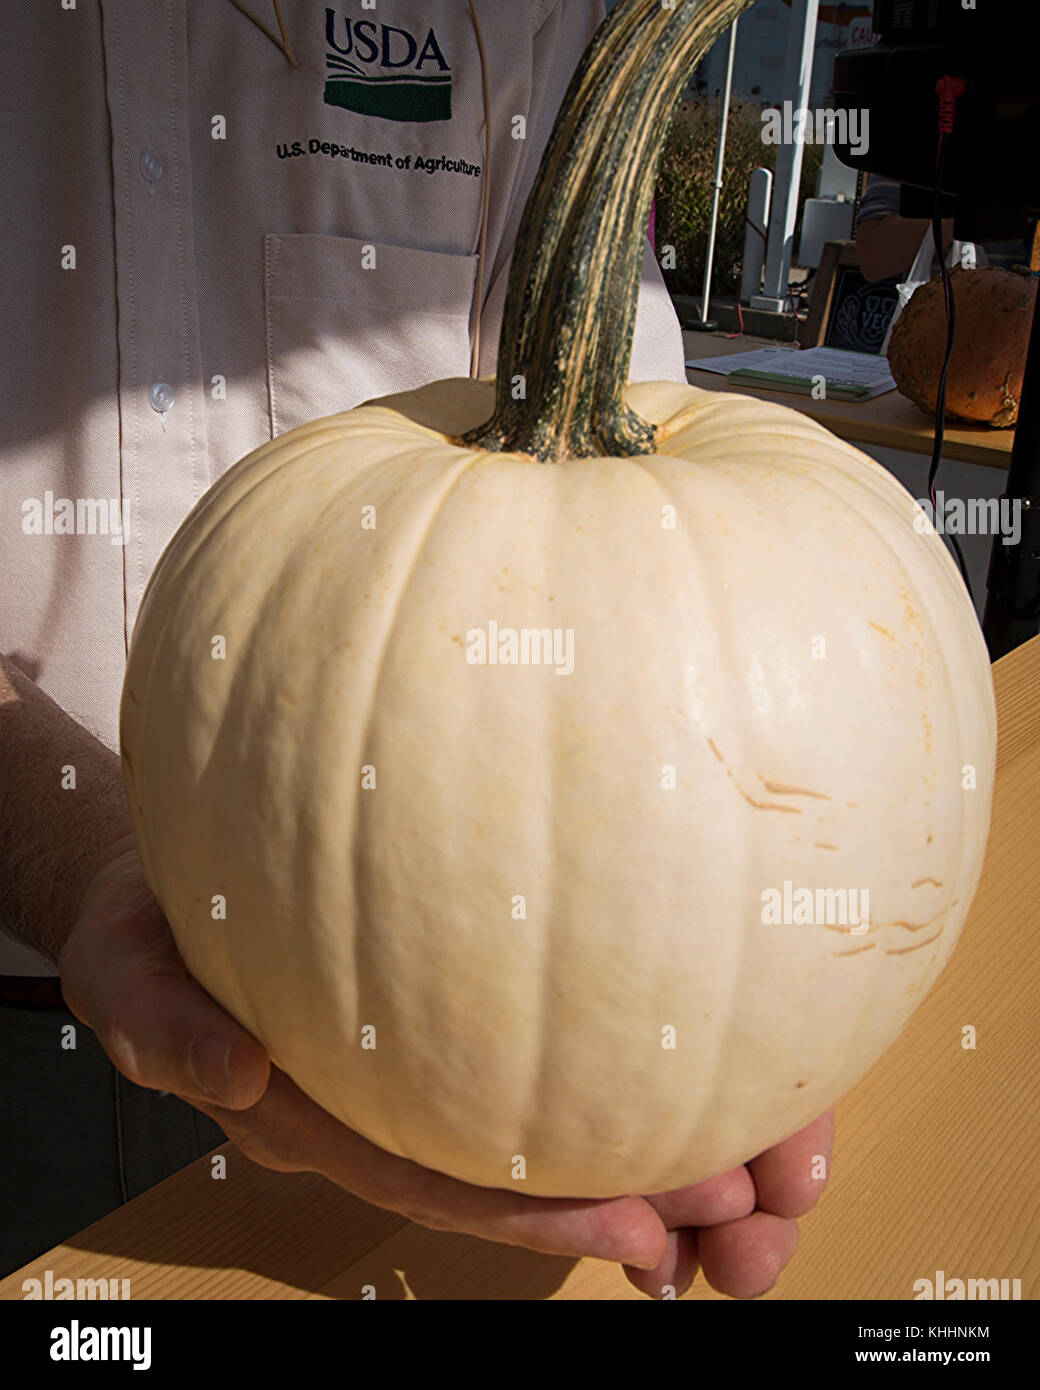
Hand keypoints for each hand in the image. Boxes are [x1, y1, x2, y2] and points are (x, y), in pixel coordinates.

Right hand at [60, 846, 831, 1294]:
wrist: (165, 883)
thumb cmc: (151, 932)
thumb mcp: (124, 974)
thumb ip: (162, 1030)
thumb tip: (235, 1078)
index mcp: (319, 1116)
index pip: (436, 1179)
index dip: (532, 1211)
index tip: (632, 1228)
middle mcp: (385, 1101)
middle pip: (515, 1166)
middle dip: (625, 1193)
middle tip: (736, 1203)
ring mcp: (418, 1058)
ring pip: (541, 1114)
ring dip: (642, 1135)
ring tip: (751, 1153)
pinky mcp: (445, 1002)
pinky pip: (536, 1039)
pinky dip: (611, 1057)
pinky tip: (682, 1046)